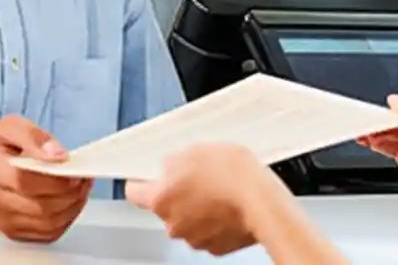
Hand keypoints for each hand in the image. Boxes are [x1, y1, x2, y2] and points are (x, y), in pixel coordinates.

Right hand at [0, 115, 91, 242]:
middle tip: (84, 180)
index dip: (57, 181)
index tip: (76, 172)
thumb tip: (59, 156)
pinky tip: (70, 204)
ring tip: (80, 190)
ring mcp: (2, 220)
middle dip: (71, 195)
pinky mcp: (12, 232)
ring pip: (48, 224)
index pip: (27, 183)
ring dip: (73, 208)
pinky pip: (47, 234)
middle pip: (41, 208)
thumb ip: (35, 137)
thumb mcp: (11, 126)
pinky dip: (66, 220)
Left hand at [125, 143, 274, 255]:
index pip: (134, 192)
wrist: (263, 201)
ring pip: (188, 219)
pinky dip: (215, 219)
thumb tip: (167, 167)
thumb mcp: (193, 150)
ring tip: (217, 189)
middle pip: (164, 206)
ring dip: (197, 206)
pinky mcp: (216, 247)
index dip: (140, 181)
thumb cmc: (231, 175)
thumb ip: (172, 162)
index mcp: (160, 199)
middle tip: (195, 177)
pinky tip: (227, 204)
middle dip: (176, 193)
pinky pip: (209, 230)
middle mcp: (173, 224)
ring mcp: (195, 238)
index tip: (146, 176)